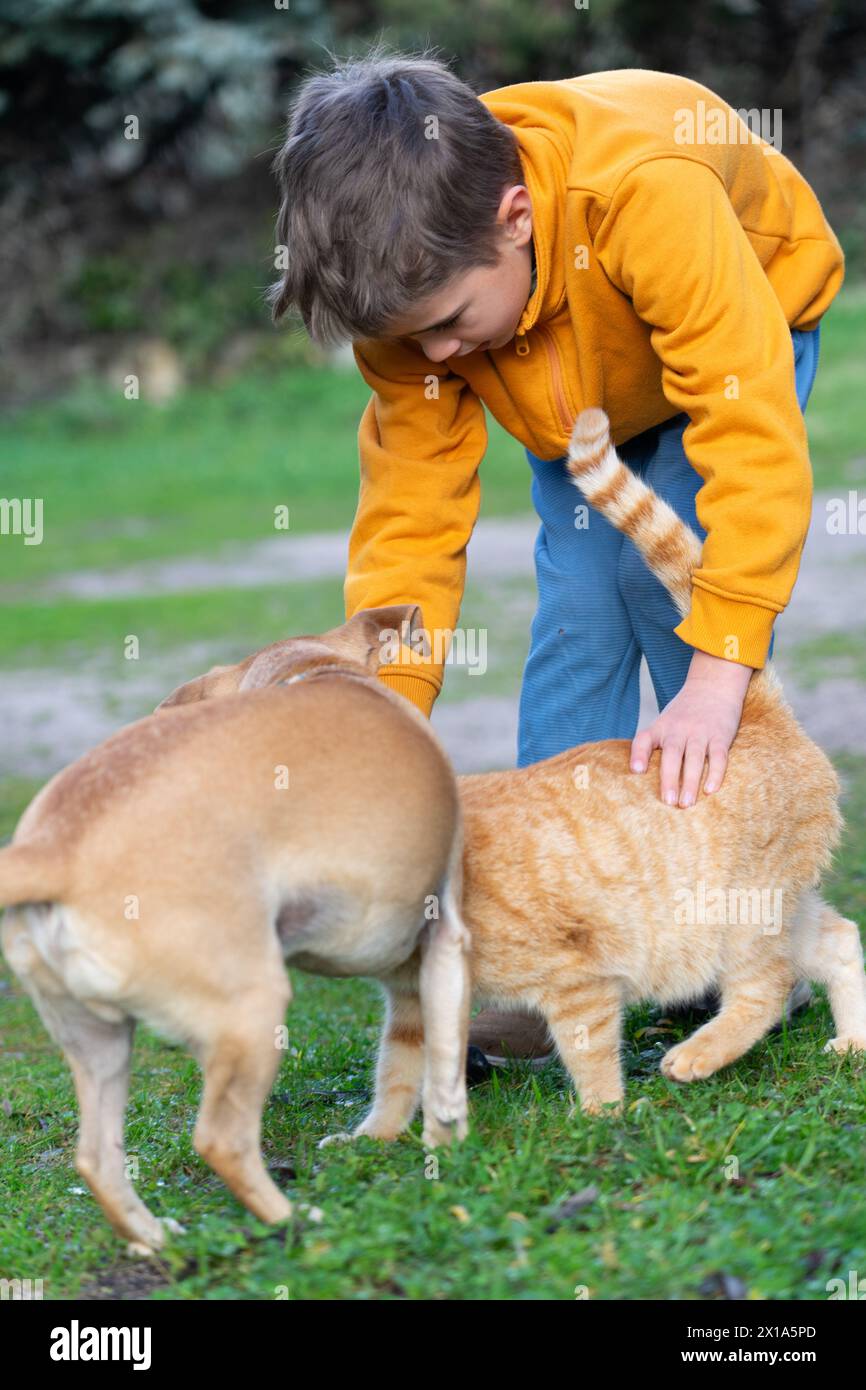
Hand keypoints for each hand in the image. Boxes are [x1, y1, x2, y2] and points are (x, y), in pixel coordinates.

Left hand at [630, 649, 752, 806]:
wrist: (713, 685)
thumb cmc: (684, 711)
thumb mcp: (663, 721)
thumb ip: (652, 743)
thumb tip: (639, 776)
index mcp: (661, 727)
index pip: (644, 739)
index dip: (638, 754)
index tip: (636, 771)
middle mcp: (679, 729)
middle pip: (672, 755)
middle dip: (669, 779)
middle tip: (667, 802)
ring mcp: (700, 732)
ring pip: (695, 759)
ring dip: (691, 782)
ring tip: (686, 803)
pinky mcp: (721, 735)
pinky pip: (718, 756)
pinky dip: (715, 773)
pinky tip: (711, 790)